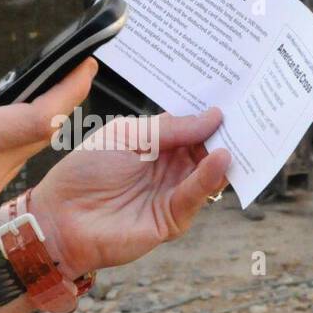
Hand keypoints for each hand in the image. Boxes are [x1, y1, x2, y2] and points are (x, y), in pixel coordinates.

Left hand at [23, 108, 231, 280]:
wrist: (59, 216)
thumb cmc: (84, 172)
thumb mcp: (124, 136)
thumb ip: (167, 128)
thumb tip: (212, 115)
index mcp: (154, 142)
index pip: (191, 125)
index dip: (210, 112)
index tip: (237, 94)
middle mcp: (168, 167)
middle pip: (205, 147)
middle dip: (227, 132)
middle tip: (253, 111)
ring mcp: (172, 192)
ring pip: (208, 172)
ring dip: (225, 153)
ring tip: (241, 134)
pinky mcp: (172, 219)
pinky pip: (195, 196)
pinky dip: (209, 178)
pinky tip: (220, 159)